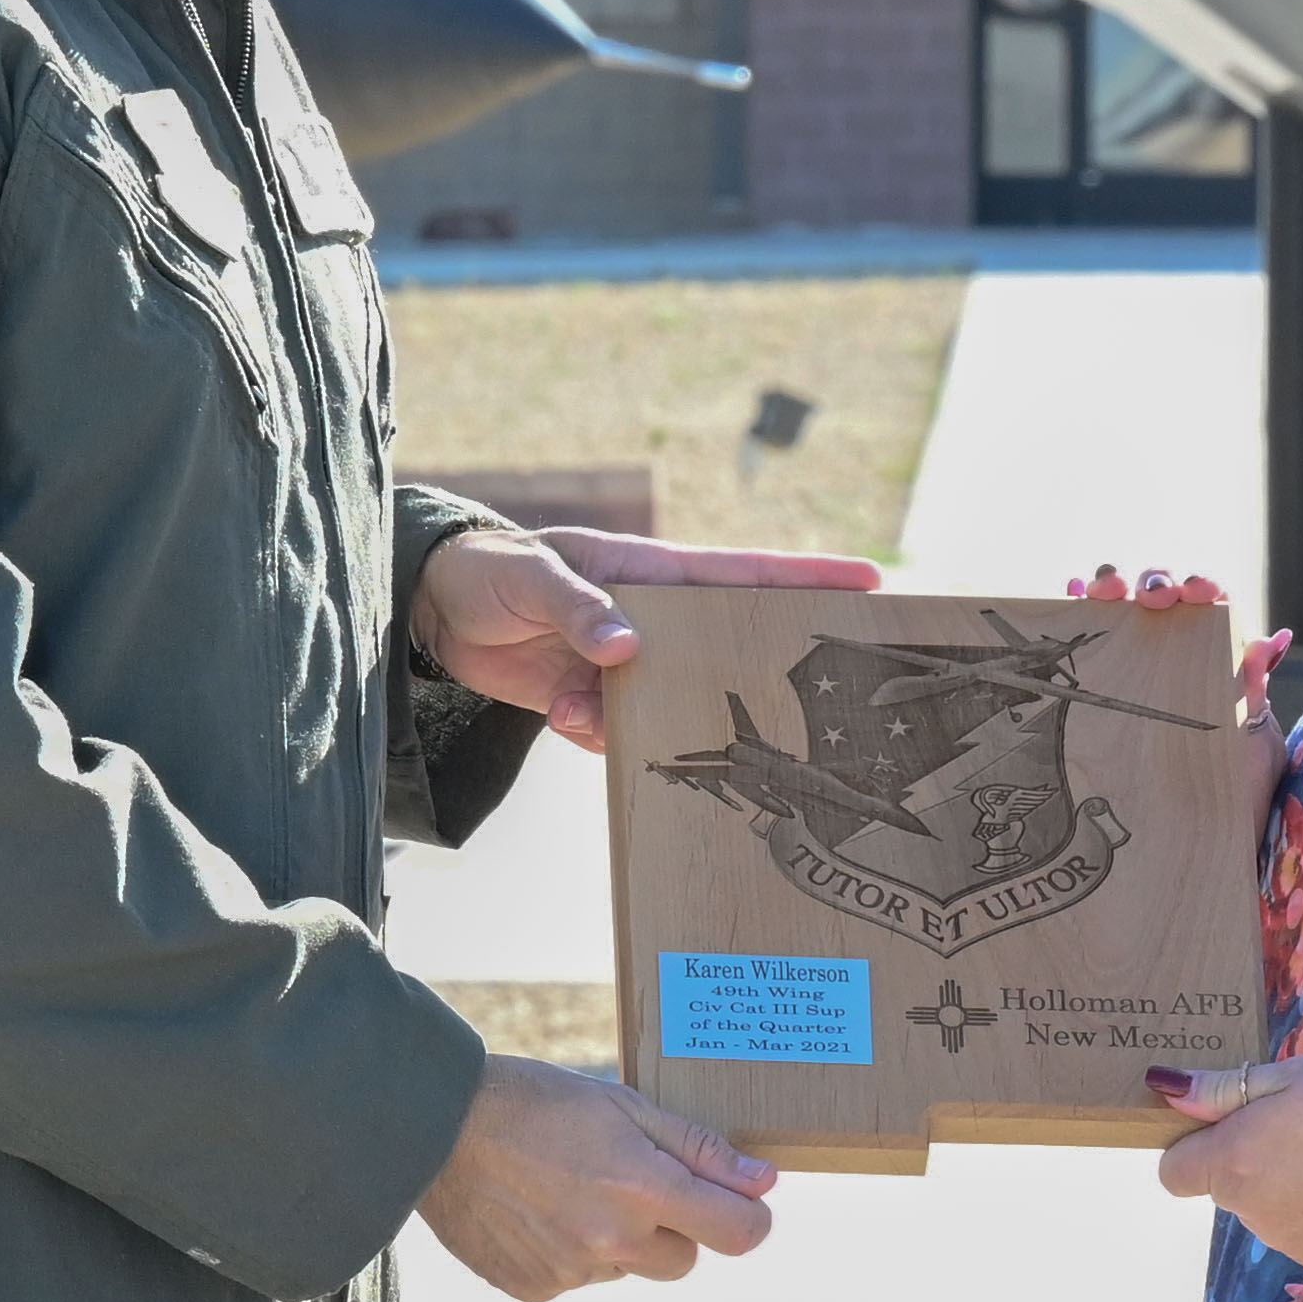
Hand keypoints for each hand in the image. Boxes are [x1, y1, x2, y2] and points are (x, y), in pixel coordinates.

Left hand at [412, 523, 883, 754]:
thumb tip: (628, 649)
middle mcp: (654, 619)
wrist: (431, 614)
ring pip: (673, 702)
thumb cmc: (489, 569)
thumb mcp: (531, 578)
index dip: (809, 578)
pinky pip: (621, 731)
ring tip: (585, 704)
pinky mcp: (595, 700)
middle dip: (754, 674)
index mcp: (653, 573)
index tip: (871, 583)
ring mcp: (628, 665)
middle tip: (805, 702)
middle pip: (727, 648)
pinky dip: (595, 732)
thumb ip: (580, 609)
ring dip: (645, 716)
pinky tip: (559, 712)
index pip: (745, 573)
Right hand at [417, 1054, 776, 1301]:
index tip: (737, 1201)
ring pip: (629, 1269)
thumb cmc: (539, 1104)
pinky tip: (541, 1209)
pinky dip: (572, 1252)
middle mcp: (611, 1242)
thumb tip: (764, 1183)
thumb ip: (701, 1150)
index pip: (739, 1234)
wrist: (438, 1128)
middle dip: (674, 1226)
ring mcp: (570, 1271)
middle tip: (630, 1179)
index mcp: (643, 1192)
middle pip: (684, 1260)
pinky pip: (580, 1278)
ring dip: (620, 1239)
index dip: (746, 1217)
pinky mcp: (534, 1288)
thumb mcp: (627, 1107)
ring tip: (573, 1186)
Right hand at [1068, 564, 1290, 841]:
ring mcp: (1137, 670)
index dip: (1202, 586)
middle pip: (1160, 597)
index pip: (1210, 605)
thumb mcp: (1257, 744)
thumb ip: (1256, 693)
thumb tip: (1268, 639)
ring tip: (1106, 589)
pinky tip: (1069, 593)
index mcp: (1221, 659)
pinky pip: (1084, 642)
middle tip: (1152, 595)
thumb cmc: (1239, 795)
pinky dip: (1073, 608)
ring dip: (1111, 586)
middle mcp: (1178, 656)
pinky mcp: (1102, 691)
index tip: (1199, 592)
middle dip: (1154, 581)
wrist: (1208, 846)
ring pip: (1119, 610)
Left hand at [1149, 1053, 1302, 1268]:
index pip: (1173, 1173)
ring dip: (1280, 1185)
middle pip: (1223, 1187)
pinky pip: (1295, 1228)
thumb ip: (1222, 1090)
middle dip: (1245, 1160)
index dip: (1192, 1146)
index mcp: (1233, 1162)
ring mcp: (1283, 1239)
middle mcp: (1248, 1211)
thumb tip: (1166, 1092)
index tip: (1229, 1124)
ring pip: (1261, 1209)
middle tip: (1299, 1126)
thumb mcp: (1293, 1076)